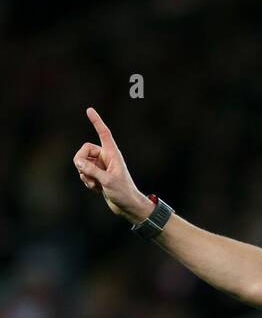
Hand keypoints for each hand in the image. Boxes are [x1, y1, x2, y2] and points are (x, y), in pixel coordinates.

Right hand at [73, 107, 152, 223]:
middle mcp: (106, 158)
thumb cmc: (123, 193)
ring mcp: (101, 167)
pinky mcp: (98, 176)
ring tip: (95, 185)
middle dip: (81, 162)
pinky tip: (96, 190)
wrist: (128, 207)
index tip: (89, 110)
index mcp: (112, 154)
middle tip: (84, 172)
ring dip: (84, 175)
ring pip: (82, 163)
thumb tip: (77, 161)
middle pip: (84, 151)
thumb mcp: (107, 181)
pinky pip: (84, 173)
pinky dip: (87, 181)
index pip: (103, 133)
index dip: (96, 121)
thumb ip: (91, 170)